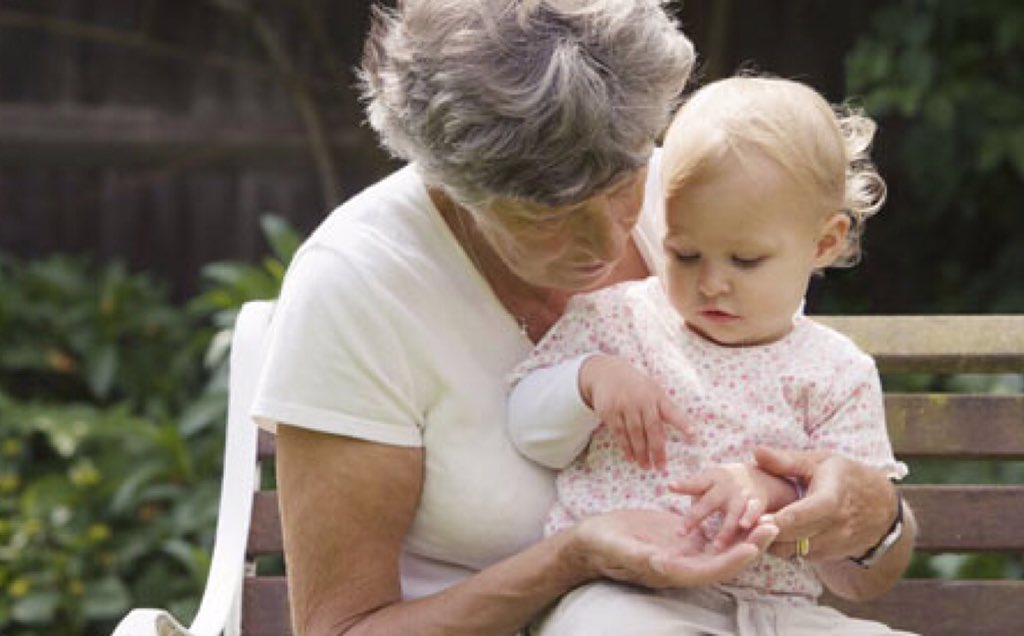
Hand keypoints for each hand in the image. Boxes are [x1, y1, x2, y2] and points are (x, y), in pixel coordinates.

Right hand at [570, 509, 777, 589]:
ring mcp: (686, 552)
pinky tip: (746, 507)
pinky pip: (713, 533)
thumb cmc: (601, 545)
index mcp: (671, 572)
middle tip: (773, 526)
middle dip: (750, 545)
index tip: (751, 547)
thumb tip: (664, 563)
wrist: (592, 538)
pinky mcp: (683, 538)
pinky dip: (731, 523)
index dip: (731, 561)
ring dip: (746, 533)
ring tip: (769, 515)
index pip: (709, 571)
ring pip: (724, 546)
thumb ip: (642, 557)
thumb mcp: (619, 548)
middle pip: (725, 560)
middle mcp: (684, 565)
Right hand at [580, 355, 690, 469]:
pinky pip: (619, 433)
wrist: (607, 373)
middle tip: (661, 466)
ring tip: (646, 466)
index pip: (672, 410)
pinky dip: (626, 447)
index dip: (682, 423)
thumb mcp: (653, 391)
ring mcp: (624, 405)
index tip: (692, 435)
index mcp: (656, 395)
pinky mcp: (609, 411)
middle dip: (657, 449)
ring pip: (635, 433)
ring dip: (641, 452)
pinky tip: (631, 457)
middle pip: (652, 427)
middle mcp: (642, 400)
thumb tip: (677, 433)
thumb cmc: (637, 386)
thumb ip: (664, 409)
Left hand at [669, 463, 797, 550]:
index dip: (683, 485)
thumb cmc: (723, 484)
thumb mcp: (708, 482)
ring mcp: (742, 495)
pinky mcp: (757, 503)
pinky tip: (745, 528)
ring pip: (732, 513)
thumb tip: (678, 512)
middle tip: (679, 533)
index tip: (670, 486)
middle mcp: (725, 486)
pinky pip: (754, 513)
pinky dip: (750, 519)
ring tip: (716, 546)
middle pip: (708, 502)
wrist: (760, 477)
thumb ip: (693, 492)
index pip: (694, 483)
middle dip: (694, 518)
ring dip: (725, 529)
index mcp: (711, 479)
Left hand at [754, 447, 898, 560]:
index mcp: (834, 498)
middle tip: (742, 522)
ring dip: (770, 541)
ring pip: (793, 550)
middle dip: (768, 531)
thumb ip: (787, 460)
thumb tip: (757, 452)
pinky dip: (779, 547)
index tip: (760, 518)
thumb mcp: (820, 461)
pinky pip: (796, 555)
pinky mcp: (825, 556)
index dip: (785, 518)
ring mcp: (832, 545)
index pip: (810, 512)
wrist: (880, 508)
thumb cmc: (844, 477)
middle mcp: (836, 526)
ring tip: (748, 526)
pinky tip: (764, 533)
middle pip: (796, 536)